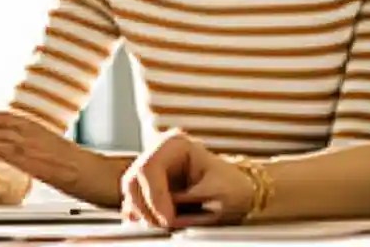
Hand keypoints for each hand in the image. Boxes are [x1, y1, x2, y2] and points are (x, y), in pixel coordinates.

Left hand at [0, 111, 81, 193]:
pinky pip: (1, 152)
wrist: (88, 171)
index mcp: (39, 128)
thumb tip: (25, 147)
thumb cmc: (76, 163)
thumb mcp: (54, 147)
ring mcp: (29, 146)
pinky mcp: (27, 160)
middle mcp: (32, 133)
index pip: (9, 117)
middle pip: (0, 123)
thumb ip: (37, 144)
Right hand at [121, 129, 251, 228]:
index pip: (148, 168)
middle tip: (167, 225)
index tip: (169, 220)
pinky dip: (142, 215)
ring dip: (145, 213)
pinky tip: (158, 223)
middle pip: (133, 180)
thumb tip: (165, 212)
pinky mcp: (149, 188)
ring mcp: (152, 170)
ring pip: (131, 193)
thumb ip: (189, 200)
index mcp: (175, 144)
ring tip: (169, 224)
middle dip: (147, 208)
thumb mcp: (217, 193)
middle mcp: (159, 152)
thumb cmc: (232, 188)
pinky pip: (134, 202)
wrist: (238, 193)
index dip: (154, 197)